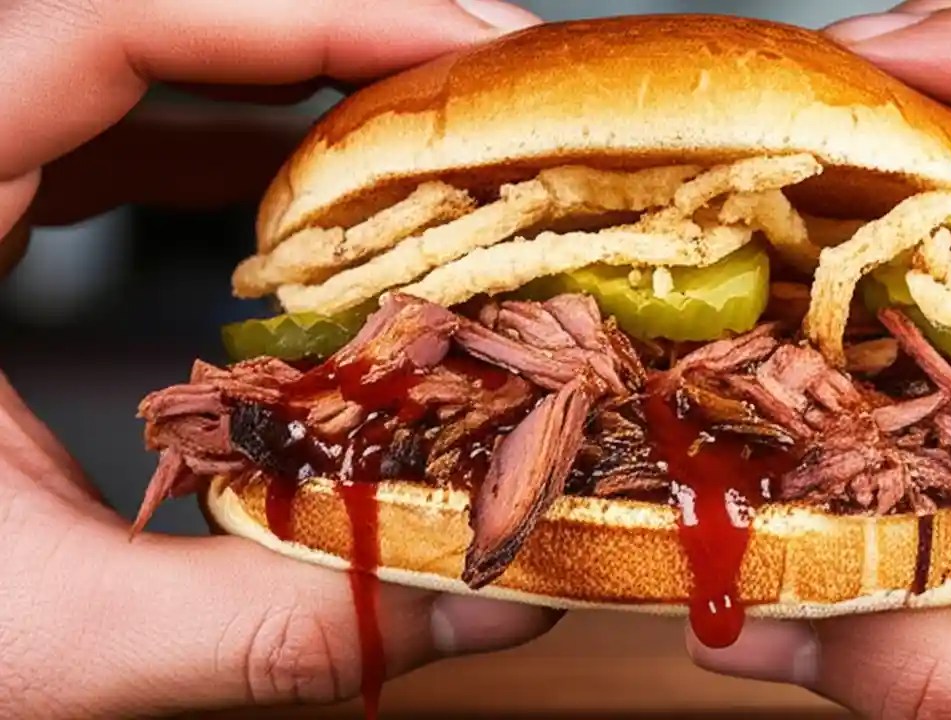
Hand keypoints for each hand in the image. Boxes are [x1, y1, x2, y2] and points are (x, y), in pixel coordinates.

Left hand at [0, 2, 552, 717]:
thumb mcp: (55, 637)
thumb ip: (276, 623)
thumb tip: (491, 608)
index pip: (111, 24)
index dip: (310, 16)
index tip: (463, 52)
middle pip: (146, 24)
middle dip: (332, 42)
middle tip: (480, 88)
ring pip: (134, 72)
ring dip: (294, 92)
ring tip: (426, 139)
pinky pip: (112, 133)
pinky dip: (229, 149)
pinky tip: (302, 206)